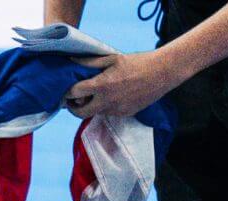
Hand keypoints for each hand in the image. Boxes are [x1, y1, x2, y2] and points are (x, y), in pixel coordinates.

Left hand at [64, 50, 180, 119]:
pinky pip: (109, 113)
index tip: (65, 91)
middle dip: (73, 108)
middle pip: (80, 113)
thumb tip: (72, 61)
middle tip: (72, 101)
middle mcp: (107, 102)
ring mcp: (116, 111)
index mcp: (102, 86)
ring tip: (93, 94)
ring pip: (95, 113)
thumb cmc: (137, 62)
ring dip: (91, 106)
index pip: (75, 94)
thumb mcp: (112, 59)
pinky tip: (112, 96)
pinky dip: (105, 107)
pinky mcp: (125, 114)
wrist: (162, 73)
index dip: (67, 93)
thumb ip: (90, 63)